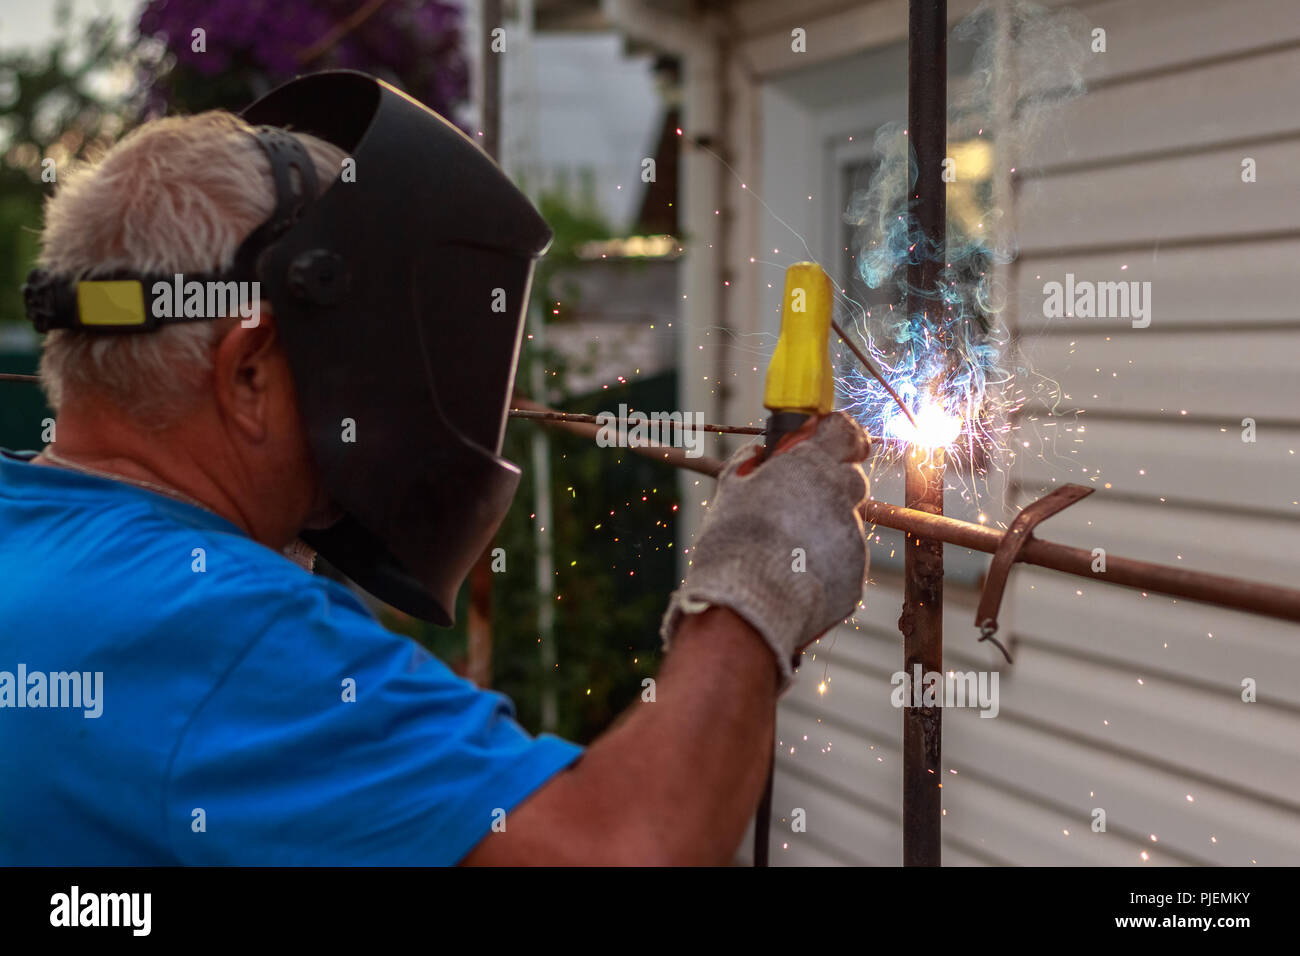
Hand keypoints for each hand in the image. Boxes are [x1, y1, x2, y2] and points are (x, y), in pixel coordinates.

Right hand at [659, 411, 870, 690]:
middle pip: (850, 479)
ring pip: (844, 523)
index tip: (828, 441)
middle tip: (796, 502)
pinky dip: (824, 563)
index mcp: (811, 466)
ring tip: (784, 552)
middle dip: (829, 486)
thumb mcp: (730, 491)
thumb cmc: (733, 544)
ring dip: (821, 529)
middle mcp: (840, 496)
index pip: (845, 431)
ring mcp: (852, 537)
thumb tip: (758, 453)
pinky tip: (793, 576)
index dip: (839, 434)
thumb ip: (749, 464)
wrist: (749, 606)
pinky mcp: (856, 573)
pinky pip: (843, 559)